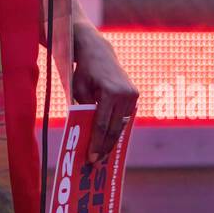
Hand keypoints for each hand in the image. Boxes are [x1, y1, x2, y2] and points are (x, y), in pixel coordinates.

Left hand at [70, 29, 138, 163]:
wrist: (97, 51)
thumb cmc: (84, 71)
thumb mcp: (79, 90)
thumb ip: (84, 111)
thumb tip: (88, 135)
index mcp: (111, 93)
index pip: (102, 125)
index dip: (97, 143)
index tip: (91, 158)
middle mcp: (125, 94)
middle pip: (114, 128)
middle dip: (104, 147)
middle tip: (96, 162)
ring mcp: (133, 95)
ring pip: (121, 125)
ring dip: (112, 140)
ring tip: (102, 154)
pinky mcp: (134, 95)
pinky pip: (124, 118)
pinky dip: (116, 129)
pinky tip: (109, 140)